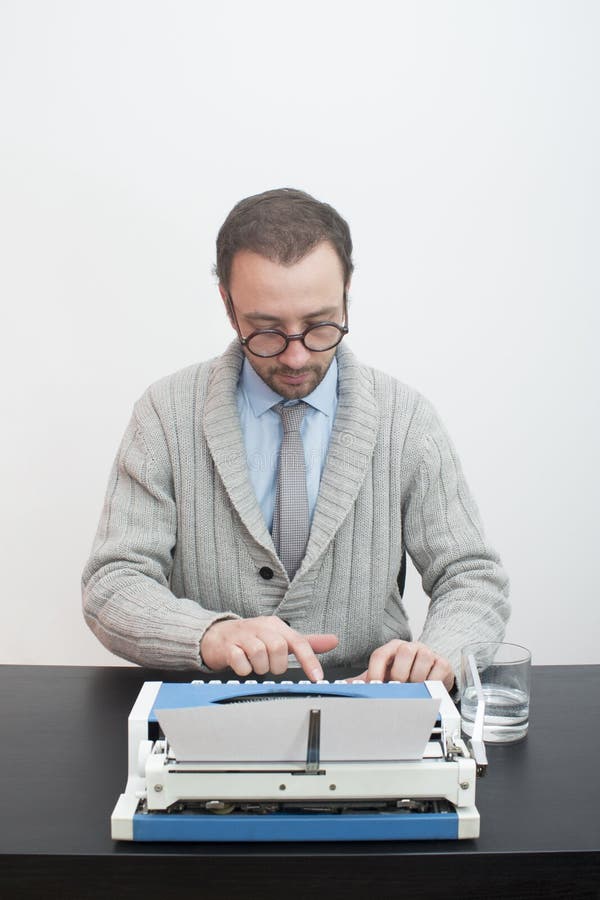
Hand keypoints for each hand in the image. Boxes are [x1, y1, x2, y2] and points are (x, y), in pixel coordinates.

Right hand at [200, 616, 338, 681]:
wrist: (217, 635)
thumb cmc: (253, 638)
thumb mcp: (281, 637)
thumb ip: (307, 642)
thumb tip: (333, 641)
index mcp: (276, 626)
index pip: (298, 641)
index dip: (309, 660)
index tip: (317, 678)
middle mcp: (261, 627)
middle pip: (279, 648)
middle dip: (278, 665)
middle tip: (271, 667)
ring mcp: (243, 635)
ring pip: (260, 654)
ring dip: (261, 668)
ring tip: (256, 666)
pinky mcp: (227, 646)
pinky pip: (240, 661)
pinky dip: (244, 669)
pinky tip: (243, 666)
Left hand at [349, 640, 453, 689]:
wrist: (428, 674)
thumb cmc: (403, 675)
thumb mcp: (383, 676)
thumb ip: (364, 681)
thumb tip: (343, 688)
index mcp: (391, 649)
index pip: (380, 655)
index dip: (375, 672)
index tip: (374, 688)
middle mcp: (409, 647)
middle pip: (404, 652)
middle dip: (399, 675)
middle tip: (398, 689)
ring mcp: (427, 653)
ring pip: (423, 659)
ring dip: (417, 679)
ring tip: (414, 690)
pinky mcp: (442, 662)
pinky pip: (438, 669)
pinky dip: (432, 682)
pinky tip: (428, 688)